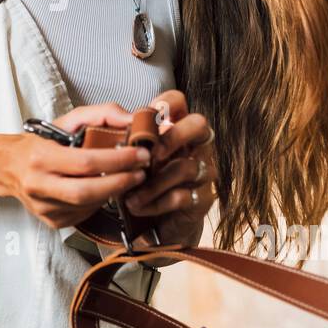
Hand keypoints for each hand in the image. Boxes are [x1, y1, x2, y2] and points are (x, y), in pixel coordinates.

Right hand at [0, 102, 151, 230]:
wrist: (9, 167)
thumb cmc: (41, 143)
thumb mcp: (68, 120)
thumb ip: (102, 113)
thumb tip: (131, 119)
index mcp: (41, 157)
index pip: (85, 162)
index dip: (117, 160)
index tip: (140, 154)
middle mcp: (39, 185)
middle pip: (87, 192)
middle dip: (120, 182)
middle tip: (140, 172)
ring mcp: (44, 207)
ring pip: (88, 206)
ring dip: (113, 192)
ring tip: (126, 178)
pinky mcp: (51, 221)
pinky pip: (84, 215)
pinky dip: (100, 202)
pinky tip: (104, 190)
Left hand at [123, 89, 216, 247]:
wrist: (156, 226)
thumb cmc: (142, 182)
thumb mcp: (131, 158)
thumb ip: (127, 137)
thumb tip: (123, 122)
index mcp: (177, 129)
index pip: (179, 102)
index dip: (166, 103)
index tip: (149, 115)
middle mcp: (197, 146)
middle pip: (198, 124)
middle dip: (171, 137)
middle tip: (148, 155)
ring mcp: (203, 172)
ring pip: (184, 167)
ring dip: (152, 183)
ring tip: (129, 195)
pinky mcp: (202, 199)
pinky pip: (180, 196)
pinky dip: (154, 203)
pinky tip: (137, 208)